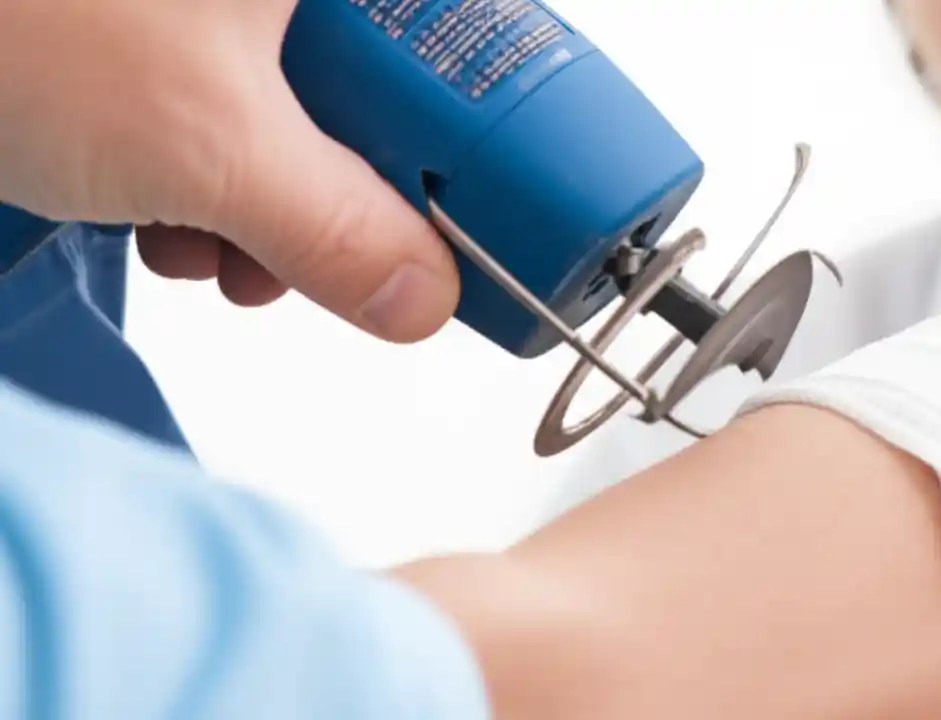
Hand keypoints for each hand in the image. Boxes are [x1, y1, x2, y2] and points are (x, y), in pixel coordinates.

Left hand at [0, 0, 457, 341]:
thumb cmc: (17, 12)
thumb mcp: (210, 145)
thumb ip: (341, 232)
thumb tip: (425, 295)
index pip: (454, 46)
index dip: (471, 138)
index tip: (471, 221)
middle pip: (374, 94)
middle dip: (336, 202)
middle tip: (323, 260)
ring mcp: (217, 10)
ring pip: (291, 116)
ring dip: (261, 214)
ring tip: (213, 253)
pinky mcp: (157, 37)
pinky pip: (219, 118)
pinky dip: (201, 188)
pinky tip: (159, 223)